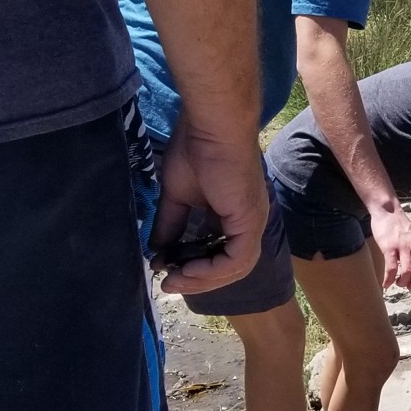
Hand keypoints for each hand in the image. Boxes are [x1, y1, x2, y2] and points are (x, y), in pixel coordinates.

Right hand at [152, 125, 267, 295]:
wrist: (211, 126)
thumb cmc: (196, 149)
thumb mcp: (177, 196)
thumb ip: (171, 224)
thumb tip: (157, 251)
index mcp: (233, 214)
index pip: (220, 253)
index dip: (194, 267)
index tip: (164, 269)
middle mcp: (248, 221)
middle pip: (228, 266)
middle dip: (197, 280)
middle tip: (168, 285)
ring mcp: (253, 221)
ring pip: (235, 268)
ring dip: (203, 280)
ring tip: (174, 280)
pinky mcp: (250, 220)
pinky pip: (236, 259)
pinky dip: (212, 270)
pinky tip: (187, 269)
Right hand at [368, 208, 410, 289]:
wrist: (388, 211)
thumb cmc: (401, 227)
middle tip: (408, 286)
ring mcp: (403, 247)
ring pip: (407, 272)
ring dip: (402, 283)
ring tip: (398, 282)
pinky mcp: (389, 247)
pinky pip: (391, 268)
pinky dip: (388, 280)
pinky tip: (386, 284)